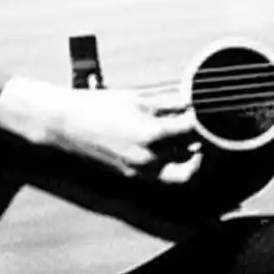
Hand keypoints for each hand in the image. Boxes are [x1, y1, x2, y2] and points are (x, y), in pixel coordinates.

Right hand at [0, 78, 201, 183]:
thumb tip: (191, 100)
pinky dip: (169, 164)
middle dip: (202, 149)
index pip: (193, 132)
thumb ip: (168, 102)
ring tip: (189, 142)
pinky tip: (167, 147)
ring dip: (187, 159)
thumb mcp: (137, 98)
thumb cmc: (97, 107)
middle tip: (205, 136)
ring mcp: (139, 170)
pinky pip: (159, 174)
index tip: (208, 114)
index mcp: (151, 134)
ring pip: (178, 173)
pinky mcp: (131, 175)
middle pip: (192, 160)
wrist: (65, 124)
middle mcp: (148, 158)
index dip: (204, 122)